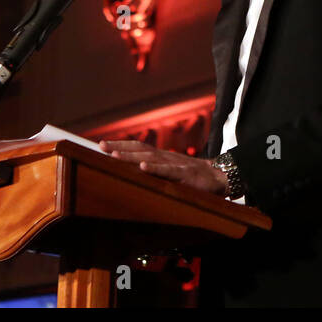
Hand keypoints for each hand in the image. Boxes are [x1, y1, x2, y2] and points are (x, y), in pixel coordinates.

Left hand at [98, 140, 228, 195]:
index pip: (138, 147)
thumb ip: (155, 171)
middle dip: (119, 148)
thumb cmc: (193, 177)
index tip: (101, 144)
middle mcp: (166, 157)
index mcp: (162, 157)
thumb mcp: (172, 172)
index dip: (120, 145)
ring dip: (131, 157)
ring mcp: (176, 165)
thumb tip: (133, 174)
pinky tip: (143, 168)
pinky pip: (169, 171)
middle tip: (101, 146)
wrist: (220, 178)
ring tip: (115, 155)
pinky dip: (155, 169)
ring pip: (150, 158)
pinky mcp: (186, 175)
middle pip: (140, 149)